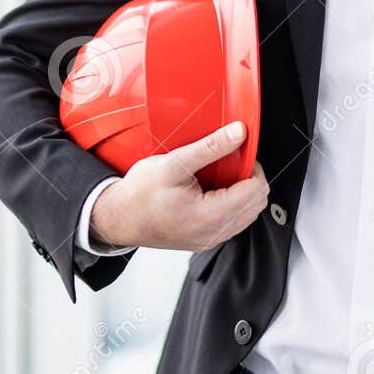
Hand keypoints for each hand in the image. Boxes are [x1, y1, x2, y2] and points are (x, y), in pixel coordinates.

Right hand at [90, 121, 268, 251]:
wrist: (117, 217)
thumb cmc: (139, 195)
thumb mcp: (174, 163)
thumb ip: (210, 147)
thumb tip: (237, 133)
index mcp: (210, 216)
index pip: (256, 192)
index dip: (253, 168)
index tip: (238, 155)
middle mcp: (214, 233)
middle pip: (255, 204)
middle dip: (248, 180)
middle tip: (229, 163)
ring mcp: (210, 239)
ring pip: (246, 215)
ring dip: (240, 193)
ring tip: (219, 176)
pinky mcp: (204, 240)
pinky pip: (231, 223)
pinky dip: (230, 204)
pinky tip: (211, 190)